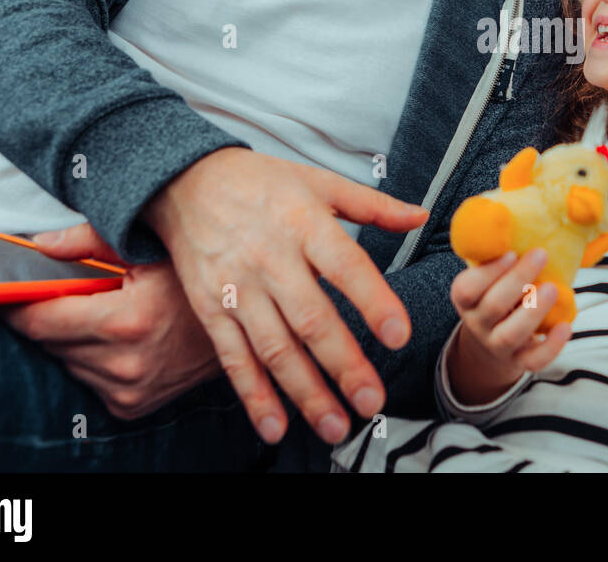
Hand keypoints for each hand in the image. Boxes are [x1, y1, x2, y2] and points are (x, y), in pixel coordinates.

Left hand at [2, 223, 220, 418]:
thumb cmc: (196, 279)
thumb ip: (90, 243)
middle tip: (78, 292)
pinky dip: (93, 360)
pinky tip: (119, 339)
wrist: (242, 323)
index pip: (39, 320)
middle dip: (53, 316)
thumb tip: (39, 244)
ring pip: (66, 362)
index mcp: (125, 321)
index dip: (20, 303)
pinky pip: (87, 381)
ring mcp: (129, 389)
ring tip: (107, 313)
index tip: (11, 291)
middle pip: (48, 342)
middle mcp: (125, 363)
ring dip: (73, 339)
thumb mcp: (149, 249)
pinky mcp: (132, 405)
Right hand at [140, 147, 428, 445]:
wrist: (186, 182)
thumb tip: (421, 216)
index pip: (345, 266)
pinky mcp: (210, 308)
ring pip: (274, 348)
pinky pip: (234, 358)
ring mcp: (237, 287)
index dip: (373, 301)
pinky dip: (254, 395)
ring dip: (305, 392)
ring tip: (336, 425)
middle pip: (311, 319)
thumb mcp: (319, 182)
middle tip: (372, 402)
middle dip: (343, 365)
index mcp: (304, 223)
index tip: (399, 336)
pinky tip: (276, 426)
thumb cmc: (262, 183)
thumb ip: (373, 205)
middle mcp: (270, 258)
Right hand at [447, 248, 570, 405]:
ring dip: (533, 311)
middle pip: (493, 306)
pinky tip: (566, 326)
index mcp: (466, 298)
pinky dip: (550, 346)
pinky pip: (533, 361)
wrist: (491, 343)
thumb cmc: (496, 295)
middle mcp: (478, 323)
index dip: (488, 272)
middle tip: (541, 254)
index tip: (512, 252)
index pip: (466, 288)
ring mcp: (497, 345)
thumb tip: (517, 209)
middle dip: (518, 279)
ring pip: (510, 334)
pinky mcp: (519, 361)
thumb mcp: (489, 276)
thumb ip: (499, 251)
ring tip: (552, 288)